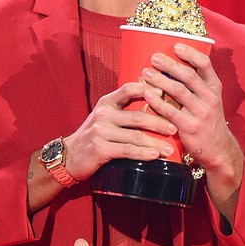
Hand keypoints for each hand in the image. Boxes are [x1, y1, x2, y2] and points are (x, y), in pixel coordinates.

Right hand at [62, 82, 179, 180]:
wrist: (69, 156)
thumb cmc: (94, 135)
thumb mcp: (105, 116)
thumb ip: (124, 108)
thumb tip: (156, 98)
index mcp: (106, 102)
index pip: (128, 89)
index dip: (147, 89)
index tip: (165, 92)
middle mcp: (103, 114)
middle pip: (138, 116)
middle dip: (159, 122)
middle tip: (175, 127)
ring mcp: (101, 132)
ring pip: (135, 136)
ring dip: (155, 143)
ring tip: (170, 148)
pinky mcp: (100, 149)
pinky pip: (127, 151)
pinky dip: (143, 153)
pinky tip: (154, 156)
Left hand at [140, 43, 243, 188]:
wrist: (218, 149)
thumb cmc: (208, 120)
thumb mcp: (211, 99)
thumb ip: (198, 84)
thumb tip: (174, 64)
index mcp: (215, 88)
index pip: (205, 64)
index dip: (190, 53)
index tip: (175, 46)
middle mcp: (210, 98)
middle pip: (188, 75)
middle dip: (169, 64)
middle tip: (153, 58)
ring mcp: (201, 113)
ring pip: (178, 91)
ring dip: (160, 80)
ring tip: (146, 73)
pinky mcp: (189, 127)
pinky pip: (170, 111)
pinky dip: (157, 102)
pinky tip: (147, 95)